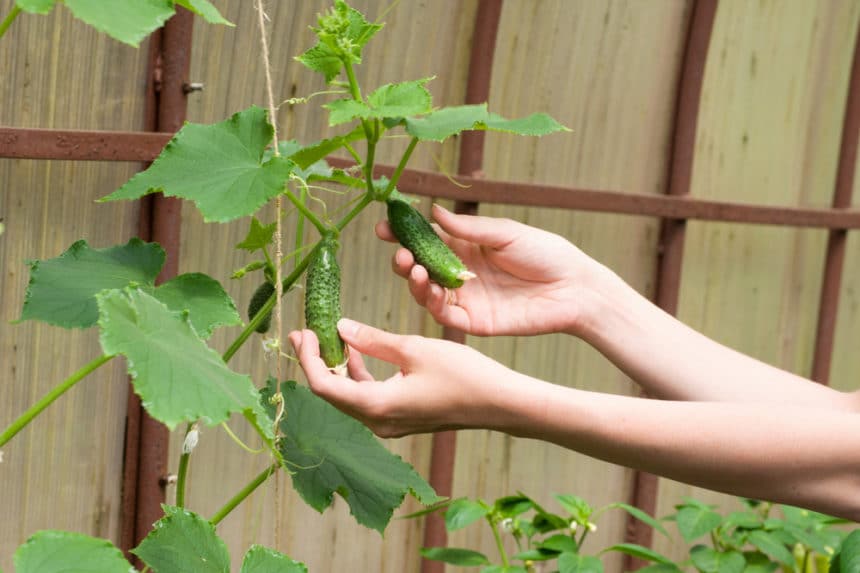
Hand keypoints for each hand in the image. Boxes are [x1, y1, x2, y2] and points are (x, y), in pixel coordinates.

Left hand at [288, 318, 524, 436]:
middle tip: (306, 332)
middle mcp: (378, 423)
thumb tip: (341, 327)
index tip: (304, 331)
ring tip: (329, 337)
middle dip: (317, 361)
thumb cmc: (463, 375)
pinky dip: (359, 375)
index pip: (324, 386)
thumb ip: (373, 339)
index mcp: (377, 406)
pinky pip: (368, 398)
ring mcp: (391, 424)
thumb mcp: (414, 349)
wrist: (500, 404)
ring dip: (338, 367)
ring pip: (350, 396)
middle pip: (332, 394)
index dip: (309, 358)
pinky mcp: (402, 418)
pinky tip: (359, 352)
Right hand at [377, 204, 615, 336]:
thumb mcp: (505, 233)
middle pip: (420, 267)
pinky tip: (431, 289)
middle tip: (399, 253)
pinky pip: (445, 314)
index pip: (427, 239)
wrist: (574, 288)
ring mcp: (466, 297)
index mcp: (466, 246)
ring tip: (414, 269)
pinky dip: (433, 303)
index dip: (404, 234)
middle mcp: (460, 272)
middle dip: (403, 259)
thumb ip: (468, 228)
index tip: (384, 228)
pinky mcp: (475, 321)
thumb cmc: (546, 254)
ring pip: (427, 292)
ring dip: (414, 281)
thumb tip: (431, 210)